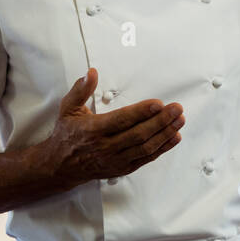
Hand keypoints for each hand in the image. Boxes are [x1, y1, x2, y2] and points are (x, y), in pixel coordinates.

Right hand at [34, 68, 184, 188]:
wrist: (61, 166)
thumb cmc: (67, 135)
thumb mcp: (68, 109)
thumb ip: (80, 90)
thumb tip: (91, 72)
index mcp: (93, 130)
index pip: (121, 120)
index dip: (141, 112)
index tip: (158, 104)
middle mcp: (105, 147)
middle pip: (138, 134)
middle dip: (160, 121)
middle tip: (177, 109)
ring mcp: (115, 159)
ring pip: (145, 147)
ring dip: (165, 134)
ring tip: (179, 121)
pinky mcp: (123, 168)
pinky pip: (146, 158)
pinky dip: (162, 148)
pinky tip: (174, 137)